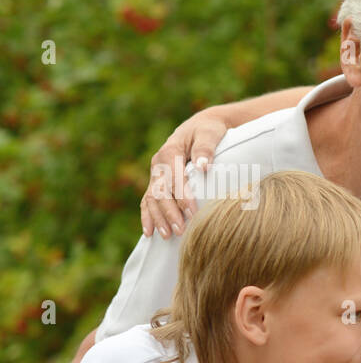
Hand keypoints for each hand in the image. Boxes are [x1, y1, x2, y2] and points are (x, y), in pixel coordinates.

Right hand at [141, 111, 229, 237]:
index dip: (182, 196)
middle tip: (180, 231)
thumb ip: (206, 148)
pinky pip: (148, 200)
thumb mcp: (209, 133)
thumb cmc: (209, 131)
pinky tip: (149, 232)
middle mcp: (159, 163)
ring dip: (157, 218)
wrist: (201, 127)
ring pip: (151, 198)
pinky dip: (148, 215)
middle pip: (160, 191)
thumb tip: (203, 165)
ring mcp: (156, 173)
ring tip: (166, 236)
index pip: (174, 177)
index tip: (193, 213)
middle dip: (169, 212)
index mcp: (170, 150)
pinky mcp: (157, 181)